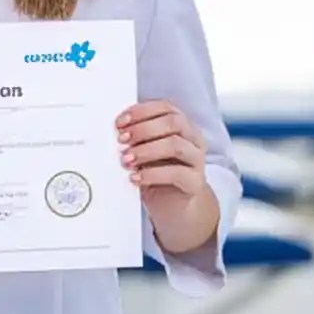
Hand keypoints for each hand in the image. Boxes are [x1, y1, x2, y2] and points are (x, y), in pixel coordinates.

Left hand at [116, 99, 217, 251]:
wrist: (172, 206)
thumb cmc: (155, 174)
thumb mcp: (144, 152)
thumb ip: (135, 140)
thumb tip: (116, 132)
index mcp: (182, 125)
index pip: (165, 108)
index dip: (142, 111)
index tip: (120, 122)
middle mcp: (193, 139)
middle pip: (173, 122)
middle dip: (143, 129)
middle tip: (121, 140)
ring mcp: (197, 160)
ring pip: (176, 145)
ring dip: (146, 150)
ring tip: (126, 160)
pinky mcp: (195, 182)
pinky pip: (177, 173)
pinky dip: (152, 174)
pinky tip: (136, 178)